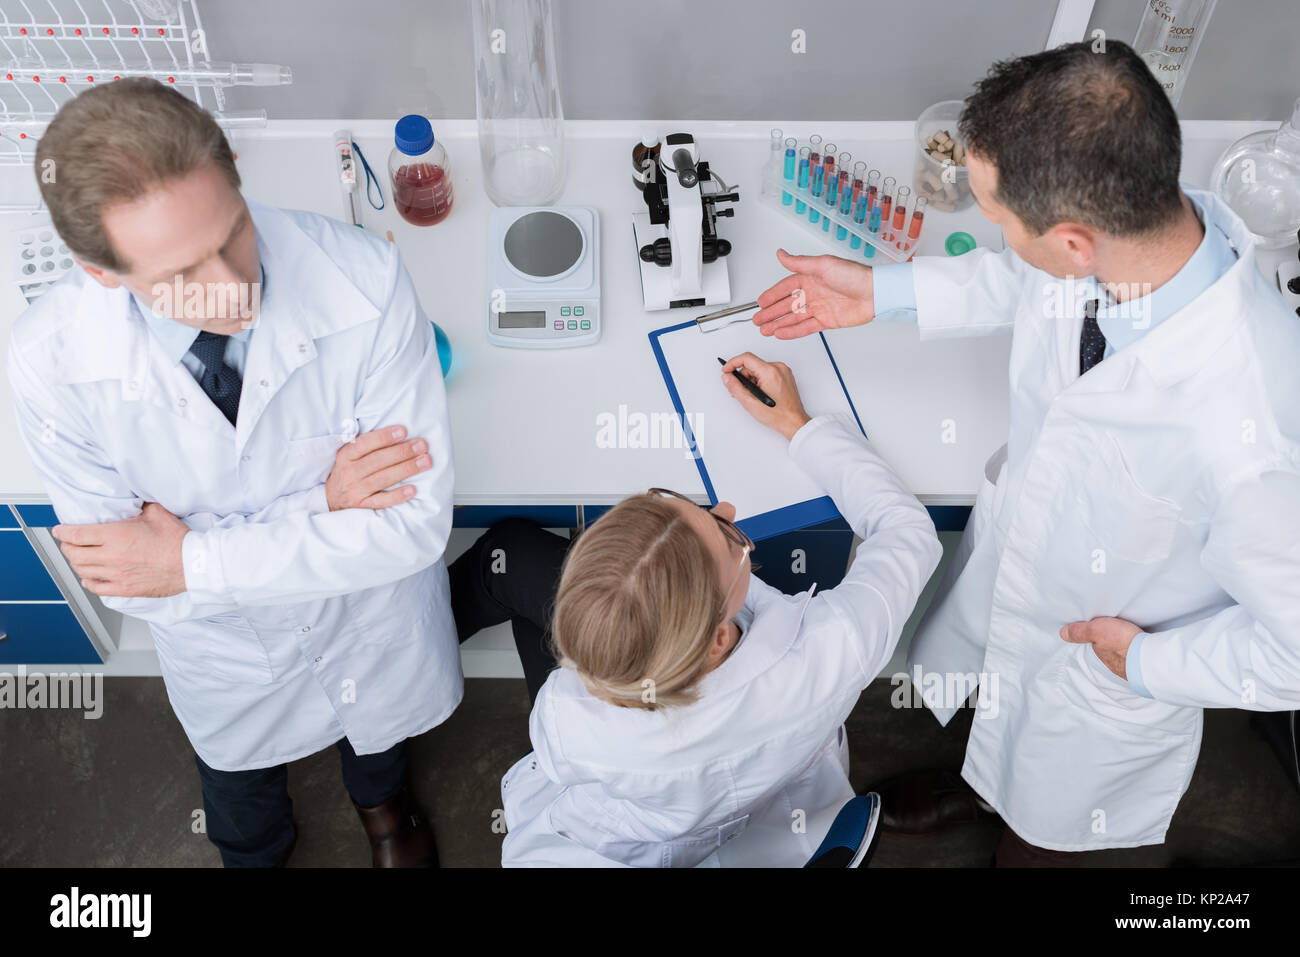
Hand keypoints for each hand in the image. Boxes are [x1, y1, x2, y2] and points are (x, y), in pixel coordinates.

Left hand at [53, 502, 187, 597]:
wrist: (191, 564)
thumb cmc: (177, 540)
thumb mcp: (157, 513)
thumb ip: (139, 505)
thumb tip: (133, 500)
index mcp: (116, 536)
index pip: (77, 535)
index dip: (63, 532)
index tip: (59, 531)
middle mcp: (112, 556)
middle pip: (74, 554)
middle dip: (67, 548)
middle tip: (68, 543)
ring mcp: (116, 574)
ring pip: (82, 571)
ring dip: (76, 564)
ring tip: (79, 558)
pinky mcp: (124, 588)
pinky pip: (96, 588)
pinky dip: (88, 582)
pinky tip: (89, 577)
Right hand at [326, 426, 430, 509]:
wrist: (330, 499)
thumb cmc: (347, 472)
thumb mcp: (348, 456)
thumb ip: (366, 445)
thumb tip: (396, 433)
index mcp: (346, 456)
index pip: (365, 444)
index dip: (384, 437)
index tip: (403, 431)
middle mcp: (349, 472)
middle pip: (378, 460)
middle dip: (402, 452)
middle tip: (422, 445)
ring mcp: (355, 490)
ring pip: (383, 478)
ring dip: (406, 469)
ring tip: (425, 462)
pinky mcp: (361, 506)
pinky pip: (381, 501)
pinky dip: (397, 496)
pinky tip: (412, 490)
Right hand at [720, 352, 811, 439]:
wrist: (794, 422)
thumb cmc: (778, 415)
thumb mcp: (750, 402)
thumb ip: (735, 387)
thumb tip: (727, 377)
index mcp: (770, 372)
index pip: (746, 358)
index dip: (732, 363)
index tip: (726, 370)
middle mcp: (778, 368)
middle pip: (752, 365)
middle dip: (743, 377)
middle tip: (741, 391)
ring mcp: (783, 371)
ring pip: (759, 369)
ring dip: (752, 381)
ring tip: (754, 396)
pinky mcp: (785, 375)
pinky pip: (767, 372)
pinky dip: (760, 381)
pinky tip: (761, 393)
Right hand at [751, 248, 875, 339]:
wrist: (875, 293)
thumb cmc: (855, 275)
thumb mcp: (823, 264)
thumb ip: (799, 262)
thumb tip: (781, 254)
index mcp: (810, 277)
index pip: (785, 288)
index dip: (771, 295)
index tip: (760, 302)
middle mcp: (814, 292)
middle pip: (786, 304)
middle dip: (770, 313)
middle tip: (757, 320)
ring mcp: (820, 307)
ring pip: (793, 318)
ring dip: (778, 323)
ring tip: (765, 330)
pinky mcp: (827, 321)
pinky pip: (806, 327)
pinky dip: (793, 331)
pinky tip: (782, 333)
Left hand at [1060, 616, 1141, 679]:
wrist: (1150, 657)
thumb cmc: (1122, 642)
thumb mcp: (1096, 630)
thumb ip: (1080, 631)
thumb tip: (1062, 633)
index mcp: (1100, 654)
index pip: (1094, 647)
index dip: (1095, 640)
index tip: (1096, 634)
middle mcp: (1113, 663)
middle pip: (1108, 652)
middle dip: (1109, 645)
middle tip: (1111, 635)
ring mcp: (1129, 666)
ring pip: (1123, 656)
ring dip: (1123, 648)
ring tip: (1124, 639)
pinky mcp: (1144, 665)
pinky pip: (1137, 658)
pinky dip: (1136, 652)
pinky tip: (1138, 647)